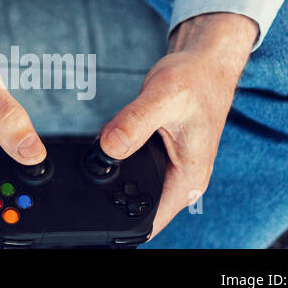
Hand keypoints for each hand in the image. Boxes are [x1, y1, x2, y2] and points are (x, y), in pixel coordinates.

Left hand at [98, 11, 257, 239]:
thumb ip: (134, 123)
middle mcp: (181, 179)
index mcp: (188, 178)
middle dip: (111, 197)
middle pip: (138, 205)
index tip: (93, 217)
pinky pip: (132, 166)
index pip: (152, 221)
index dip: (122, 225)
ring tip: (92, 161)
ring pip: (133, 184)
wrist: (205, 62)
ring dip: (113, 176)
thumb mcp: (163, 98)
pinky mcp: (161, 154)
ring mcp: (171, 167)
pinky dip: (116, 158)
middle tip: (82, 182)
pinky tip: (103, 146)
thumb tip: (107, 148)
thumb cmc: (195, 79)